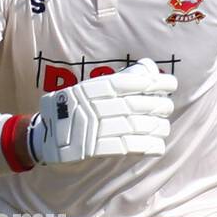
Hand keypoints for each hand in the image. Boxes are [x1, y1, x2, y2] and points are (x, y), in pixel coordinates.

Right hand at [28, 58, 175, 166]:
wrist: (46, 137)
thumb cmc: (73, 110)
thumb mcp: (88, 89)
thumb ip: (116, 80)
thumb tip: (147, 68)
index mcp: (93, 88)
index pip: (130, 81)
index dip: (154, 82)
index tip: (170, 83)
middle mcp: (94, 106)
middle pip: (137, 104)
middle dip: (158, 105)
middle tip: (168, 106)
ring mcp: (94, 128)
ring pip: (136, 126)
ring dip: (156, 127)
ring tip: (164, 127)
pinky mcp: (94, 148)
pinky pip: (127, 146)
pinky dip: (146, 146)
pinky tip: (157, 145)